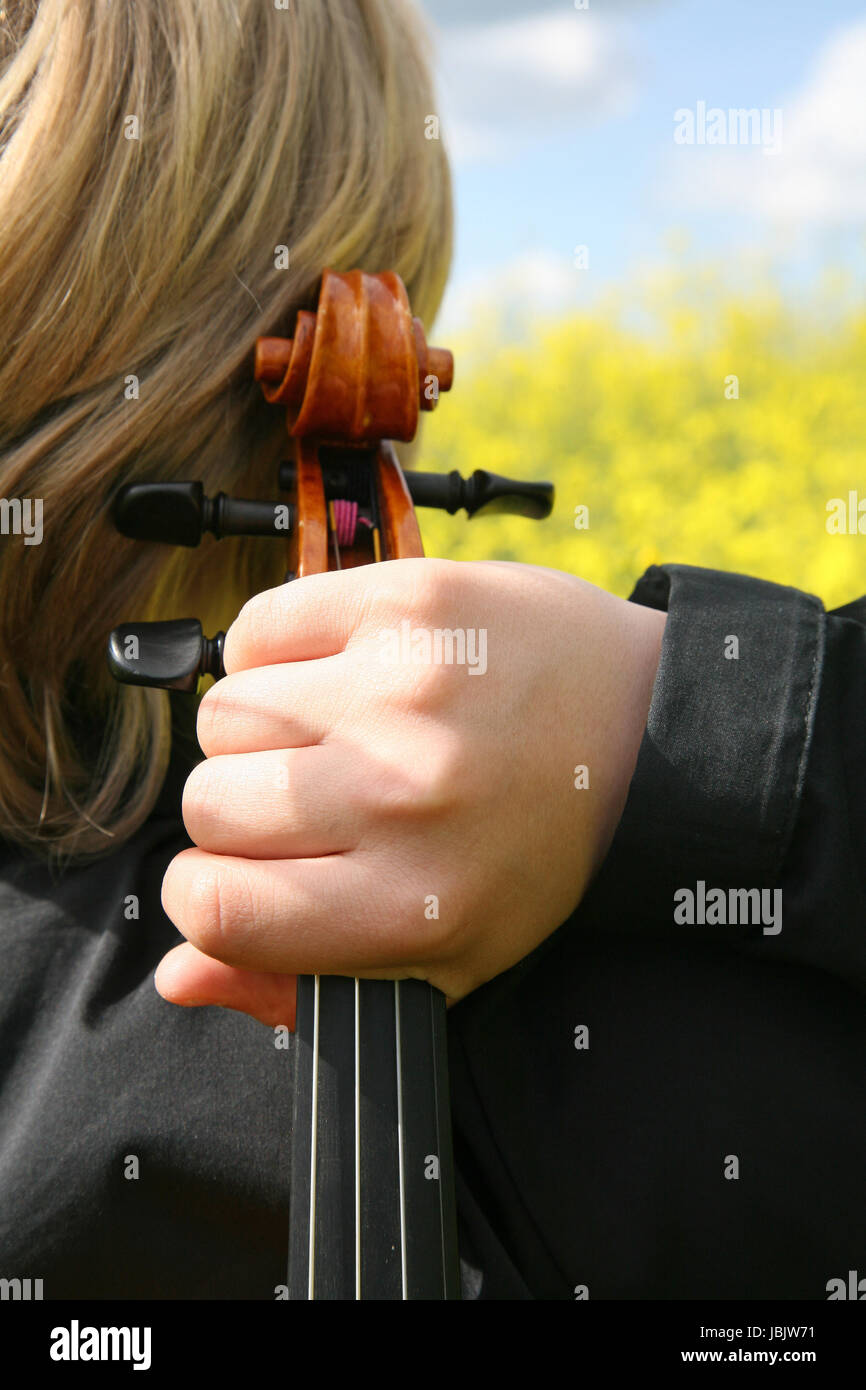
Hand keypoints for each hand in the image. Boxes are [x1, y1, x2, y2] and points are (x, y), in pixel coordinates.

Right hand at [156, 559, 664, 1025]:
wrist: (649, 731)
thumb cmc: (538, 851)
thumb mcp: (444, 957)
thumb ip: (301, 983)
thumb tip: (180, 975)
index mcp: (408, 904)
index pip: (215, 908)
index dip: (207, 894)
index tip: (241, 875)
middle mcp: (400, 798)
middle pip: (210, 803)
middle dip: (243, 809)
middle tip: (318, 799)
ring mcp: (401, 690)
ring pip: (225, 714)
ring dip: (262, 730)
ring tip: (338, 732)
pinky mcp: (407, 602)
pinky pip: (259, 625)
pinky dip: (277, 651)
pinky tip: (339, 672)